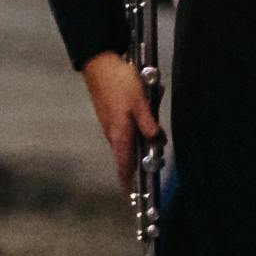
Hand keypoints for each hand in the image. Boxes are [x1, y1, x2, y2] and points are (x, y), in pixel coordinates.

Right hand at [78, 50, 159, 197]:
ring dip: (136, 148)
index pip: (123, 163)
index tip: (131, 194)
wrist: (98, 62)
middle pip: (125, 156)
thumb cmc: (120, 81)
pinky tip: (142, 125)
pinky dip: (133, 136)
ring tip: (153, 143)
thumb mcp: (140, 101)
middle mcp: (112, 132)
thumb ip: (148, 123)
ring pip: (124, 143)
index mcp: (119, 132)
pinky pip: (122, 132)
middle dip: (137, 164)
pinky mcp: (109, 114)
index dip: (127, 180)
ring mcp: (109, 123)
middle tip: (152, 165)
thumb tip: (156, 142)